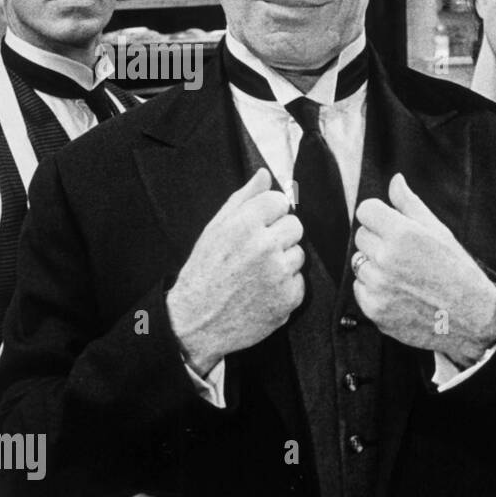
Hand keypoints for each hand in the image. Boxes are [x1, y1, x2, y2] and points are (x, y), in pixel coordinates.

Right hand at [166, 169, 304, 375]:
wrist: (196, 322)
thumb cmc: (204, 272)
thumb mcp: (215, 229)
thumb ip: (243, 199)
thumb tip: (265, 175)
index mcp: (244, 225)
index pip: (280, 201)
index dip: (270, 214)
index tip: (258, 226)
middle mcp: (264, 246)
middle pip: (295, 225)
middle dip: (279, 236)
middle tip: (256, 253)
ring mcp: (279, 274)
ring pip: (299, 254)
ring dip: (283, 262)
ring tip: (257, 274)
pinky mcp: (289, 298)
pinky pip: (299, 281)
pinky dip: (285, 287)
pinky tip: (262, 292)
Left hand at [352, 173, 495, 366]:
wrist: (471, 318)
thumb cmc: (458, 271)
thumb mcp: (439, 232)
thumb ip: (411, 204)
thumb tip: (395, 180)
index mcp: (403, 234)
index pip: (366, 211)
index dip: (380, 217)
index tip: (392, 227)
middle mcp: (387, 259)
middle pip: (361, 236)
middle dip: (378, 241)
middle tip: (405, 255)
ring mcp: (378, 287)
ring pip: (359, 263)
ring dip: (375, 266)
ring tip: (404, 275)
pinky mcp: (374, 310)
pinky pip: (360, 289)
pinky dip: (374, 290)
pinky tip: (399, 293)